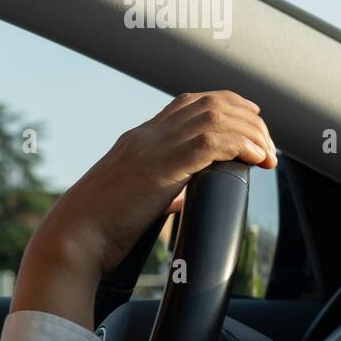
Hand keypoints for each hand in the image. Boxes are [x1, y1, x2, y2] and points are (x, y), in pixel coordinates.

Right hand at [12, 91, 276, 329]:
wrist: (73, 238)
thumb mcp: (134, 202)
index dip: (227, 107)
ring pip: (216, 116)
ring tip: (267, 155)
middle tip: (266, 143)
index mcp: (137, 141)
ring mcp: (152, 147)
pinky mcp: (161, 167)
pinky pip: (213, 140)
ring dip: (252, 132)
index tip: (250, 126)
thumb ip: (161, 191)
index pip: (188, 103)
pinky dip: (243, 144)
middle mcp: (146, 136)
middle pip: (209, 102)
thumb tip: (184, 196)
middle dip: (247, 117)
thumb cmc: (97, 230)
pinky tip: (256, 160)